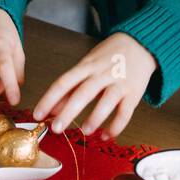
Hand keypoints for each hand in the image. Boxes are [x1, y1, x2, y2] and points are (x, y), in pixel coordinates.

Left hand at [32, 33, 155, 140]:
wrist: (141, 44)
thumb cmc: (109, 56)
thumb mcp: (87, 65)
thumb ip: (71, 87)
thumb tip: (52, 109)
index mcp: (87, 66)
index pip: (64, 82)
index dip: (49, 99)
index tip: (37, 114)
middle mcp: (102, 74)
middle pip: (83, 93)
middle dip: (68, 112)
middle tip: (56, 129)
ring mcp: (119, 83)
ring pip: (106, 102)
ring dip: (94, 119)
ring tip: (84, 131)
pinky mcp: (134, 93)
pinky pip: (125, 113)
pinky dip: (115, 127)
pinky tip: (106, 136)